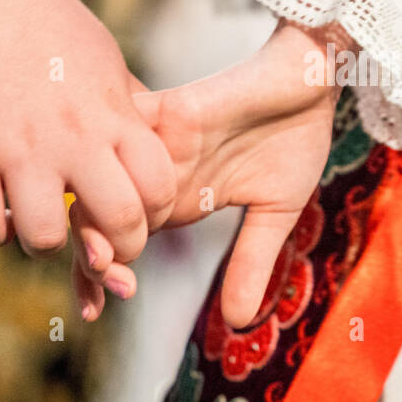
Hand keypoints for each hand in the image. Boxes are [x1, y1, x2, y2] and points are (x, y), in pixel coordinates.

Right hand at [0, 0, 176, 317]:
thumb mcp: (109, 66)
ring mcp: (18, 150)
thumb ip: (127, 118)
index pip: (159, 191)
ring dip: (43, 240)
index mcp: (116, 117)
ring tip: (39, 217)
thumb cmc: (53, 26)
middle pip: (119, 227)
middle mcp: (74, 139)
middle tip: (97, 242)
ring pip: (45, 239)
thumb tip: (148, 162)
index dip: (152, 215)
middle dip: (114, 250)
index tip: (134, 213)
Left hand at [70, 22, 340, 325]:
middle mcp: (156, 170)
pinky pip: (124, 130)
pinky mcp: (171, 110)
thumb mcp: (276, 213)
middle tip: (102, 284)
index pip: (120, 239)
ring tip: (98, 256)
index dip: (99, 273)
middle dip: (87, 253)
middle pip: (97, 211)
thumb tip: (236, 323)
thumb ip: (252, 262)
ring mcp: (158, 141)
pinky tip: (97, 186)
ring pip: (102, 176)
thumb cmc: (296, 135)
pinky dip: (105, 153)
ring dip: (94, 214)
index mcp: (176, 197)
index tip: (93, 310)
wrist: (313, 78)